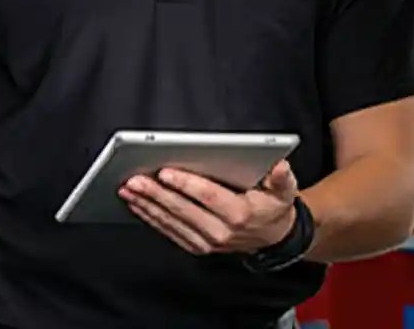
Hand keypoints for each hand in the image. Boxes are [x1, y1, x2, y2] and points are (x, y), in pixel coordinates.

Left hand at [119, 160, 298, 255]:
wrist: (274, 237)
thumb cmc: (274, 207)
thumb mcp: (285, 190)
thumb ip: (282, 178)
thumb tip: (279, 166)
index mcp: (239, 214)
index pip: (207, 196)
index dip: (185, 184)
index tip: (165, 172)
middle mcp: (221, 231)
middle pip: (182, 209)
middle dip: (156, 194)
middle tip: (135, 180)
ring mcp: (207, 242)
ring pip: (172, 222)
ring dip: (147, 206)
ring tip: (128, 190)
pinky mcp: (198, 246)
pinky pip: (170, 232)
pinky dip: (152, 218)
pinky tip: (138, 205)